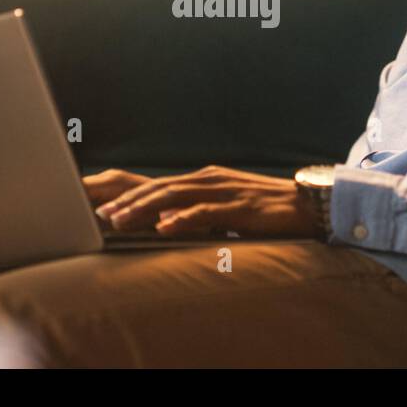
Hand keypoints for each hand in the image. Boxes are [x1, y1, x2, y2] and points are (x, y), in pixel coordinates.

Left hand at [94, 165, 322, 238]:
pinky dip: (182, 219)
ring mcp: (224, 191)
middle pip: (160, 189)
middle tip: (100, 216)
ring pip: (176, 197)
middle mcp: (210, 179)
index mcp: (205, 179)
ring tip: (120, 221)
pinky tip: (164, 227)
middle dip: (128, 203)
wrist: (306, 204)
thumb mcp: (227, 207)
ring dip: (144, 210)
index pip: (160, 186)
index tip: (104, 209)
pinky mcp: (239, 206)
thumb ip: (200, 211)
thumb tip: (168, 225)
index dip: (130, 197)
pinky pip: (205, 213)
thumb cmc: (265, 209)